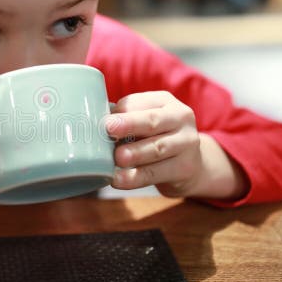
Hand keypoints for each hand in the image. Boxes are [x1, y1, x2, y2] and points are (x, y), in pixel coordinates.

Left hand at [106, 92, 248, 199]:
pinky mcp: (185, 168)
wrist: (190, 164)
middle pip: (152, 121)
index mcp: (165, 101)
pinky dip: (135, 178)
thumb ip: (124, 121)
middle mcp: (180, 118)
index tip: (101, 122)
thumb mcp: (144, 122)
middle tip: (109, 129)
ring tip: (117, 158)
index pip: (138, 103)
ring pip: (157, 148)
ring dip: (135, 153)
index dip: (119, 112)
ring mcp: (187, 143)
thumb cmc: (155, 138)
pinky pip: (156, 173)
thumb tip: (92, 125)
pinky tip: (119, 179)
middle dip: (130, 124)